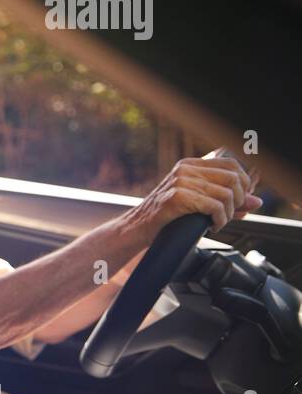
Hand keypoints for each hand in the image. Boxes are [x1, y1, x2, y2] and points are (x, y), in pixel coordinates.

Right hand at [128, 150, 261, 240]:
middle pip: (233, 178)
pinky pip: (214, 207)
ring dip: (228, 214)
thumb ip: (227, 199)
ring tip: (217, 222)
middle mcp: (185, 169)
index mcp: (189, 165)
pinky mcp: (177, 197)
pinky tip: (211, 226)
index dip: (243, 183)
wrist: (136, 228)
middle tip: (228, 214)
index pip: (231, 164)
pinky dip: (220, 221)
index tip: (237, 201)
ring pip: (226, 195)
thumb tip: (257, 201)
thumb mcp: (197, 203)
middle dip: (238, 200)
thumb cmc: (166, 217)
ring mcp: (180, 181)